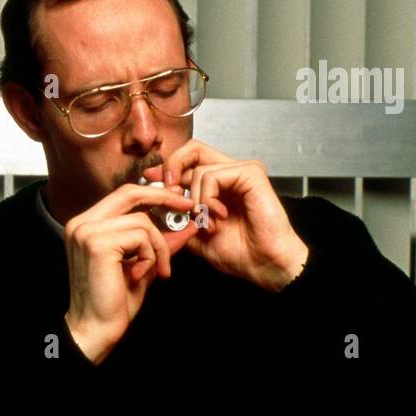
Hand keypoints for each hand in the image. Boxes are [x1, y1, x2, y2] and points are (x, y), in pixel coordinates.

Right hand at [62, 182, 198, 363]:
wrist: (95, 329)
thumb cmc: (113, 301)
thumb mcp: (141, 263)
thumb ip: (159, 242)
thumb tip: (187, 224)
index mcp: (86, 225)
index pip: (123, 195)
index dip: (153, 194)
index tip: (178, 200)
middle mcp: (81, 223)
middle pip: (130, 193)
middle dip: (163, 198)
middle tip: (188, 206)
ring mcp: (87, 232)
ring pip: (142, 221)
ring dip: (158, 246)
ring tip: (157, 270)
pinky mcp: (98, 244)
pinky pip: (141, 237)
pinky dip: (150, 256)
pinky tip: (140, 275)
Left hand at [157, 140, 307, 290]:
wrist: (263, 265)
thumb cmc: (238, 252)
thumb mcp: (194, 234)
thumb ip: (177, 214)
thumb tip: (156, 197)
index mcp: (218, 184)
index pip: (187, 160)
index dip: (166, 168)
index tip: (152, 179)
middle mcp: (230, 172)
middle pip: (191, 149)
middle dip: (172, 170)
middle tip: (170, 195)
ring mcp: (241, 170)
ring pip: (197, 168)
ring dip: (194, 200)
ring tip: (207, 222)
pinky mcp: (250, 173)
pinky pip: (211, 175)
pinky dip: (206, 198)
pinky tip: (218, 216)